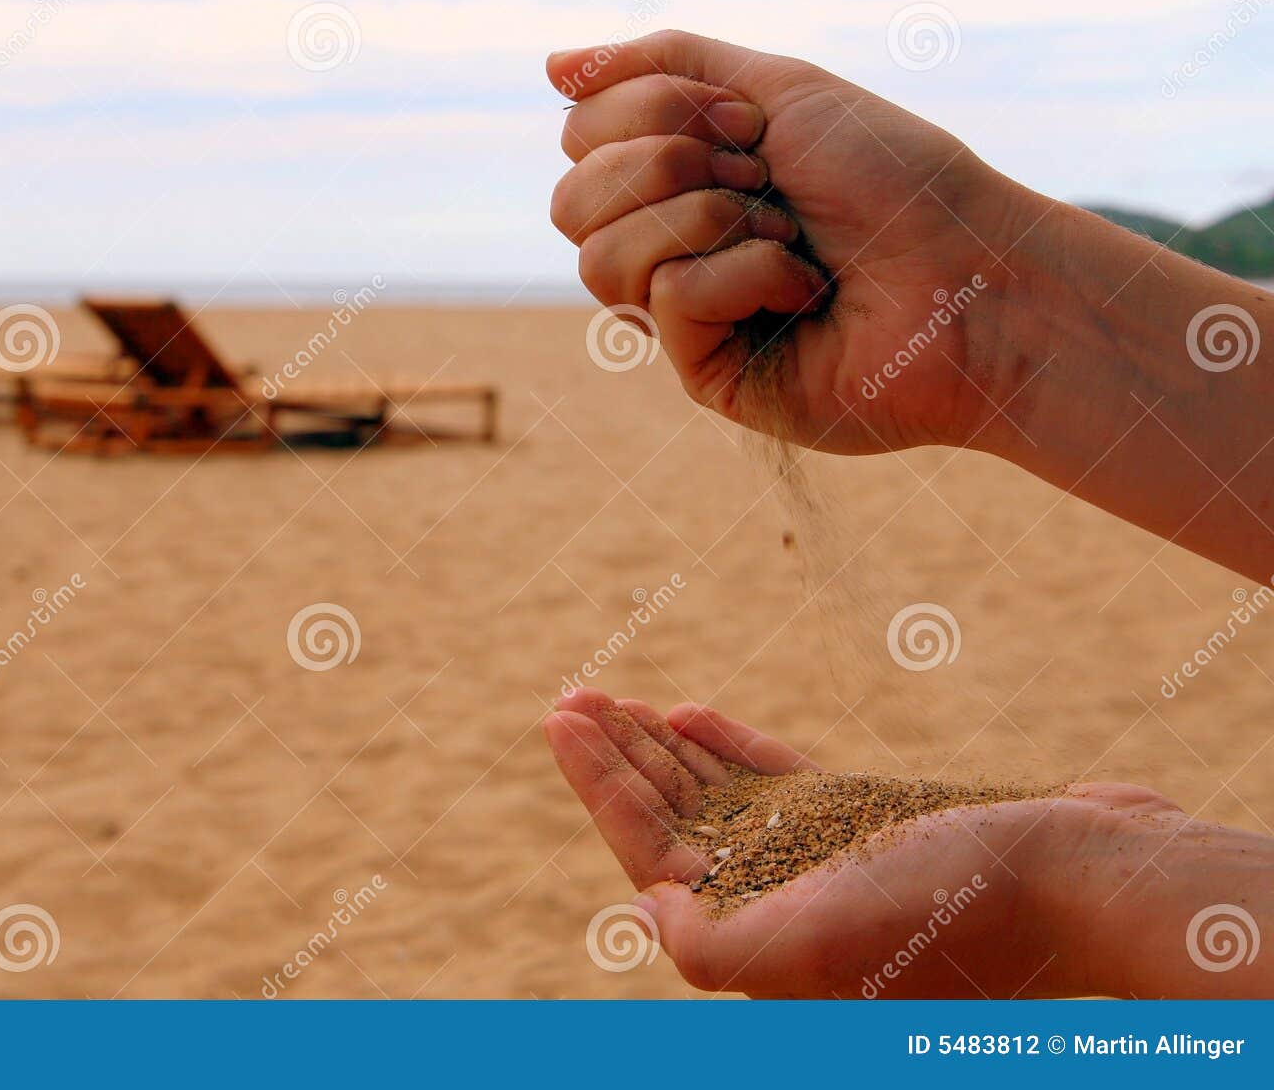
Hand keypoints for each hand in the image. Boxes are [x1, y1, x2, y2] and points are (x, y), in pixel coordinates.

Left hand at [542, 689, 1206, 997]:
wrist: (1081, 880)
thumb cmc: (955, 911)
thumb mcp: (814, 940)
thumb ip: (713, 945)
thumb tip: (640, 907)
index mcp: (758, 935)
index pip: (649, 853)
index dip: (599, 784)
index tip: (560, 718)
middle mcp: (780, 900)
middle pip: (671, 822)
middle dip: (617, 760)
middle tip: (571, 697)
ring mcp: (820, 858)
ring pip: (715, 798)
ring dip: (661, 748)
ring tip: (616, 699)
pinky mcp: (862, 822)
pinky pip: (774, 781)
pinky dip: (728, 746)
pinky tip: (690, 712)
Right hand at [547, 30, 1043, 454]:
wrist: (969, 270)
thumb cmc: (891, 181)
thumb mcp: (775, 88)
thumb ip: (663, 65)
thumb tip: (549, 65)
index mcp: (678, 181)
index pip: (580, 138)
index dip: (651, 110)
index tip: (750, 122)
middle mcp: (669, 249)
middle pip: (570, 200)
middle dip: (668, 162)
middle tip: (760, 173)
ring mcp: (683, 319)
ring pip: (599, 256)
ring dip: (708, 217)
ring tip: (787, 232)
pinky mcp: (705, 376)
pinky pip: (666, 300)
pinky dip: (746, 271)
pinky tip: (804, 288)